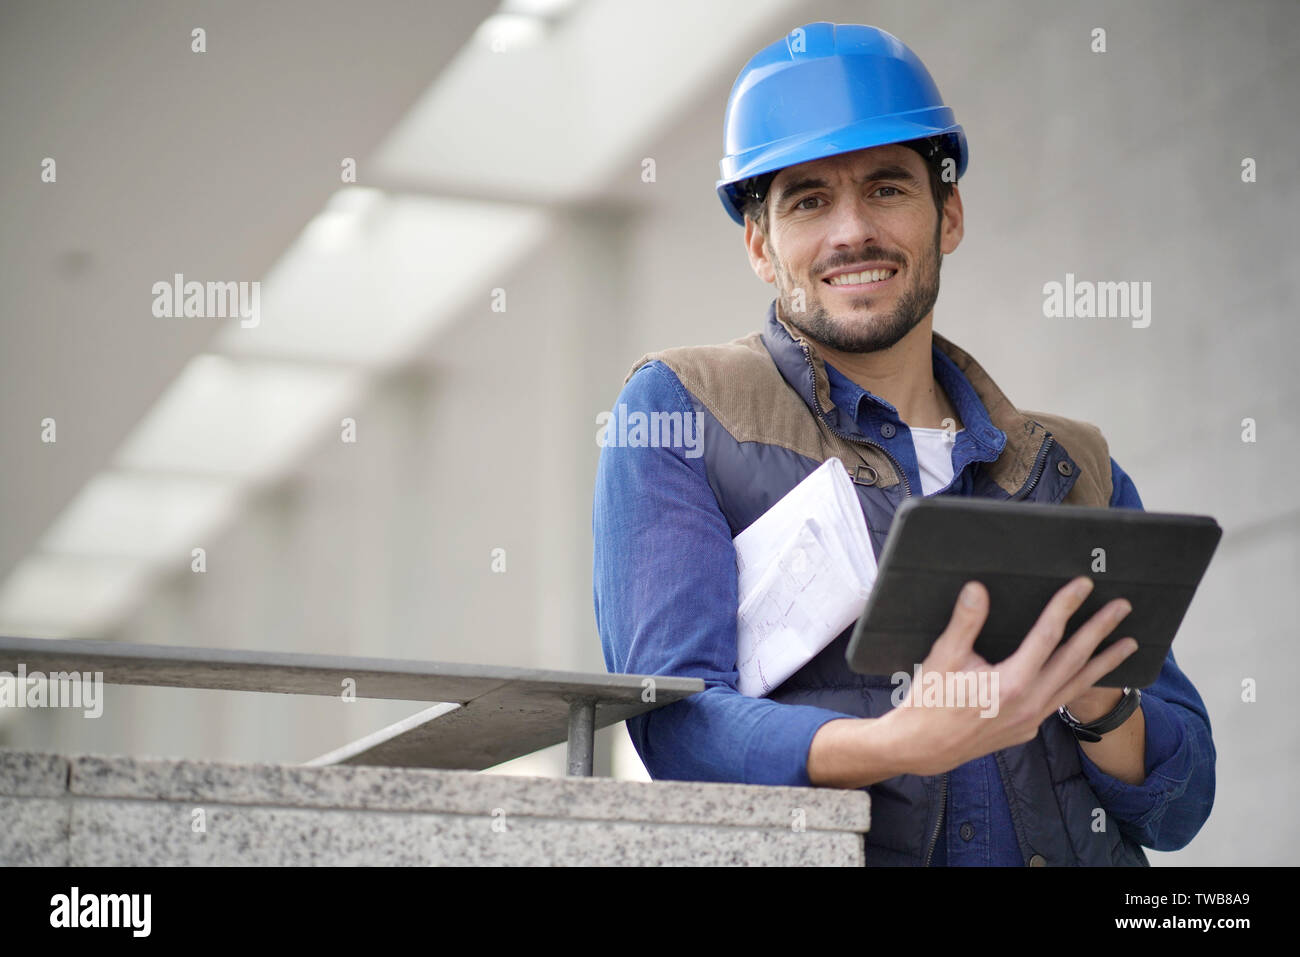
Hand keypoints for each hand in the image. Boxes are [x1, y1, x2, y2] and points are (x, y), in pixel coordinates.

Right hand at [878, 576, 1137, 777]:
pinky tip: (1088, 674)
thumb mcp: (943, 658)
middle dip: (1100, 631)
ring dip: (1103, 662)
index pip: (1047, 636)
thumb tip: (978, 589)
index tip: (1083, 585)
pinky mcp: (1027, 730)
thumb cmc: (930, 701)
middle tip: (1122, 607)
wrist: (923, 748)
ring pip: (1076, 686)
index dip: (1066, 607)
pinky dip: (1081, 684)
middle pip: (1074, 660)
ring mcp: (1032, 720)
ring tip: (1128, 643)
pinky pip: (1062, 700)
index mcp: (1010, 683)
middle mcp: (1029, 703)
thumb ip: (965, 623)